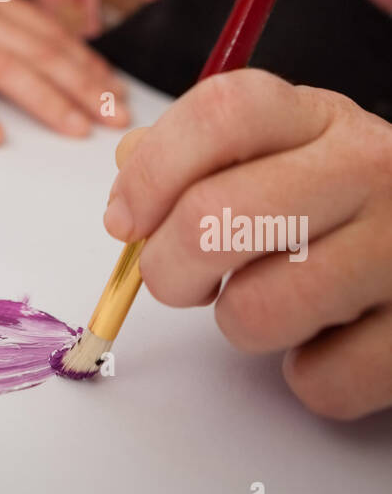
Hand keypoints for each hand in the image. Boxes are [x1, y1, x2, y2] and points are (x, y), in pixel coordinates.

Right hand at [0, 0, 129, 143]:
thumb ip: (6, 37)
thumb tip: (71, 75)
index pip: (49, 32)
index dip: (88, 65)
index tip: (117, 94)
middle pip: (35, 50)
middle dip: (82, 87)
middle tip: (113, 119)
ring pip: (1, 68)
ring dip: (45, 101)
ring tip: (74, 129)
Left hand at [103, 69, 391, 419]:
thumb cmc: (348, 202)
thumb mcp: (287, 148)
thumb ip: (201, 150)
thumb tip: (131, 166)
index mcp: (322, 117)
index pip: (219, 114)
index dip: (151, 172)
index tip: (125, 219)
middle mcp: (368, 169)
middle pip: (214, 216)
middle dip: (167, 267)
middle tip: (177, 279)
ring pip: (256, 311)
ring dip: (239, 324)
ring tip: (271, 301)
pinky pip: (318, 379)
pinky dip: (307, 374)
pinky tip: (330, 338)